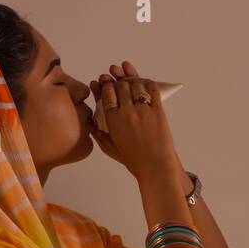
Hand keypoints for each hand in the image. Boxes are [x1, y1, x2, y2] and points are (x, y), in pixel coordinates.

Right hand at [89, 61, 180, 183]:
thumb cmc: (133, 160)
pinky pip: (153, 89)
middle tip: (118, 80)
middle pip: (121, 86)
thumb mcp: (111, 149)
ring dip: (133, 82)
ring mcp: (143, 110)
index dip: (106, 85)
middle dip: (118, 82)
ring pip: (136, 85)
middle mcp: (127, 112)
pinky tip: (146, 84)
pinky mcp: (158, 111)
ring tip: (132, 84)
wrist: (156, 167)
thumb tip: (91, 124)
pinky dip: (149, 83)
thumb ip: (99, 135)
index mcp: (112, 120)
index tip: (106, 84)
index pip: (107, 93)